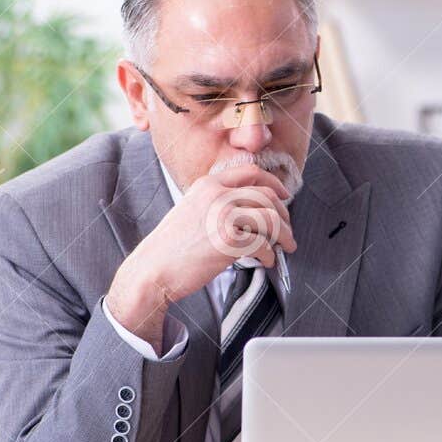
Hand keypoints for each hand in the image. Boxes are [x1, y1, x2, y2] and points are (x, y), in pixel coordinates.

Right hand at [104, 164, 296, 351]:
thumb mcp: (192, 210)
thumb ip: (217, 202)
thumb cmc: (172, 247)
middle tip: (288, 230)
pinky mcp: (229, 240)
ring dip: (284, 235)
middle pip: (267, 195)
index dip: (273, 183)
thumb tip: (253, 208)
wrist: (153, 270)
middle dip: (284, 214)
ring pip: (271, 218)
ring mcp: (223, 216)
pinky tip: (266, 261)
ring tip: (285, 247)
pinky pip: (263, 244)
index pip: (250, 171)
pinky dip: (269, 255)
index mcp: (208, 183)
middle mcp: (217, 194)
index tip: (284, 195)